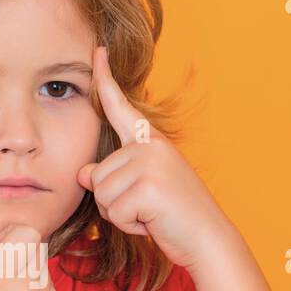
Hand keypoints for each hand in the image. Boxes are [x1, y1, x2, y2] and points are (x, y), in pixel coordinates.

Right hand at [0, 223, 57, 290]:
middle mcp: (26, 290)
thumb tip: (8, 237)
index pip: (27, 232)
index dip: (10, 236)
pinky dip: (34, 289)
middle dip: (20, 251)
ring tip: (5, 290)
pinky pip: (47, 287)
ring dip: (27, 270)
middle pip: (37, 248)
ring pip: (43, 267)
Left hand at [77, 45, 231, 269]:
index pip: (121, 107)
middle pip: (96, 173)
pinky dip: (129, 225)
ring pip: (101, 193)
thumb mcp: (139, 190)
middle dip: (113, 200)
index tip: (98, 50)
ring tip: (150, 213)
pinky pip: (113, 211)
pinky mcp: (148, 186)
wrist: (207, 239)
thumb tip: (83, 174)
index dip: (105, 81)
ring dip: (120, 213)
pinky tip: (153, 221)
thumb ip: (112, 177)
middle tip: (146, 206)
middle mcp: (150, 146)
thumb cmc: (173, 217)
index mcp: (150, 141)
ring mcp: (151, 163)